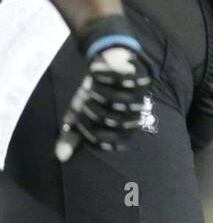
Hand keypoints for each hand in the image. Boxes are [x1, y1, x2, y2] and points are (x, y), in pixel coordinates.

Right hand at [56, 24, 152, 162]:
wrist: (109, 65)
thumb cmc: (94, 94)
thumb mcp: (78, 116)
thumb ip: (71, 137)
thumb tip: (60, 157)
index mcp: (121, 128)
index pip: (112, 140)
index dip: (94, 134)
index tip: (79, 123)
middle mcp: (133, 116)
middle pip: (114, 121)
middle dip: (94, 111)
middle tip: (85, 102)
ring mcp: (140, 98)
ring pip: (119, 101)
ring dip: (101, 93)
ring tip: (91, 88)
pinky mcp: (141, 80)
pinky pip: (123, 80)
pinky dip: (106, 76)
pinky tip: (97, 74)